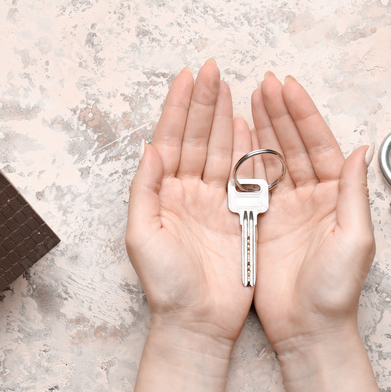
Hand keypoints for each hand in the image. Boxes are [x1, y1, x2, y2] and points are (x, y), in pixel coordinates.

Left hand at [126, 59, 257, 345]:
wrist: (197, 322)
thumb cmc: (166, 286)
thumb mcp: (142, 237)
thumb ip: (144, 190)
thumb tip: (150, 149)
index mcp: (163, 194)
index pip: (170, 140)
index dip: (178, 107)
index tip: (187, 76)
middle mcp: (188, 193)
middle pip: (196, 137)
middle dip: (203, 102)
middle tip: (211, 69)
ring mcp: (214, 204)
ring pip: (219, 150)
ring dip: (223, 118)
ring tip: (228, 86)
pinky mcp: (239, 218)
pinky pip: (243, 176)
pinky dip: (246, 149)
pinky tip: (248, 125)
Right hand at [249, 73, 375, 349]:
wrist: (309, 329)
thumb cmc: (336, 291)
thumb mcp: (355, 239)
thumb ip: (354, 193)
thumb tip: (360, 149)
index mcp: (337, 197)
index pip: (320, 145)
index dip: (303, 115)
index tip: (288, 88)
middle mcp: (313, 198)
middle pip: (295, 145)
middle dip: (279, 112)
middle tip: (264, 83)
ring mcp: (287, 209)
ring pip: (273, 159)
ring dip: (262, 128)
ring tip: (249, 97)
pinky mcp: (264, 225)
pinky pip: (253, 184)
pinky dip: (245, 159)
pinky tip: (235, 136)